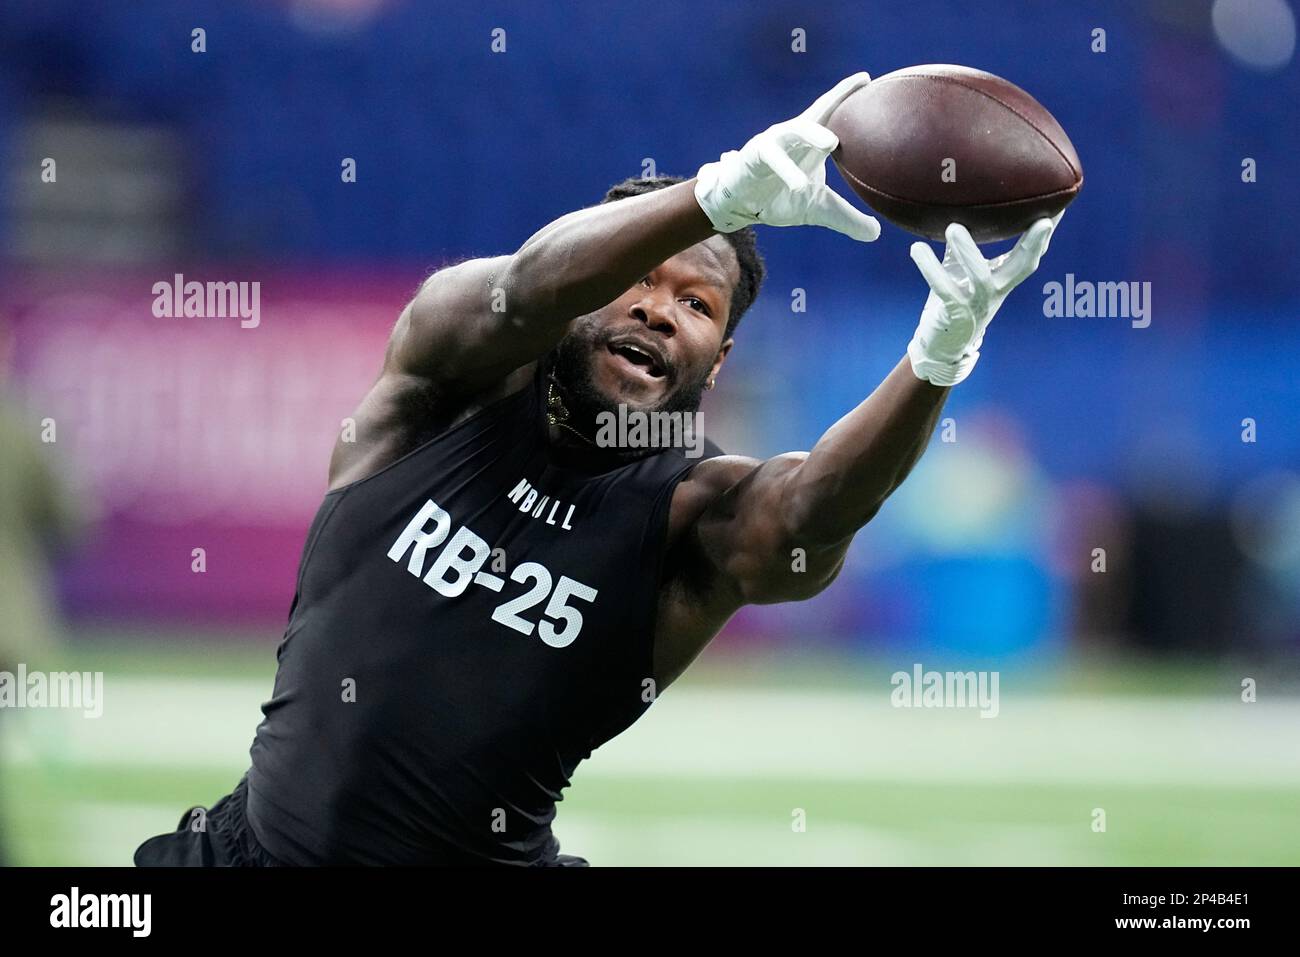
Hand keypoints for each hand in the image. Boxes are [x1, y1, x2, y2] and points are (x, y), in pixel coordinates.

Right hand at [693, 73, 880, 241]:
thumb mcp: (817, 209)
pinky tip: (800, 185)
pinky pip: (769, 158)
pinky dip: (785, 170)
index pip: (829, 112)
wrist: (739, 205)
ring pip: (793, 131)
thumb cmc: (780, 197)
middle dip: (835, 99)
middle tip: (859, 92)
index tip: (866, 78)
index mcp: (810, 143)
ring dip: (811, 134)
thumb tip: (876, 233)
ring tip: (831, 143)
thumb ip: (846, 218)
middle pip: (816, 113)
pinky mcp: (753, 157)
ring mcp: (772, 143)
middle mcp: (792, 136)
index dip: (845, 94)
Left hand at [906, 214, 1060, 385]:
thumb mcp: (963, 268)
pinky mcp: (955, 315)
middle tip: (1042, 220)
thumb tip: (963, 208)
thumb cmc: (956, 298)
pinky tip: (917, 249)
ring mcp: (977, 305)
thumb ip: (967, 241)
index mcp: (1003, 279)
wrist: (943, 344)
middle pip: (1024, 267)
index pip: (1030, 255)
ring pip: (981, 278)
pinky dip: (930, 269)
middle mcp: (996, 291)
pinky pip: (944, 290)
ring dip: (968, 251)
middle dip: (1034, 244)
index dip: (1044, 235)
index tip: (1058, 209)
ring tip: (954, 227)